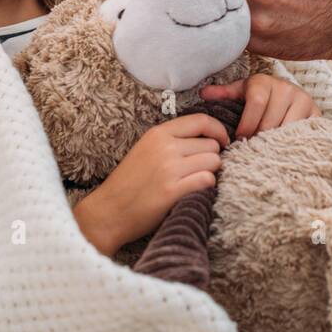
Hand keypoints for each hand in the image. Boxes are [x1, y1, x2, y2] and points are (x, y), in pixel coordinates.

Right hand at [72, 113, 229, 256]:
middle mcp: (165, 147)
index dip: (218, 130)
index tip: (222, 142)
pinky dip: (206, 186)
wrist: (108, 211)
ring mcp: (169, 168)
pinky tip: (194, 191)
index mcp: (158, 134)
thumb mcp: (146, 149)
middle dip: (212, 158)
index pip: (201, 120)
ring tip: (195, 182)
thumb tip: (208, 139)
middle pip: (212, 145)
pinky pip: (207, 180)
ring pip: (213, 162)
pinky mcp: (172, 191)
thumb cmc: (129, 182)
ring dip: (211, 173)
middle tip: (201, 170)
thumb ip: (172, 141)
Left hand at [200, 73, 320, 139]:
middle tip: (251, 150)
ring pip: (287, 129)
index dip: (247, 124)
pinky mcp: (316, 113)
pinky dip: (292, 143)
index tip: (240, 139)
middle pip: (271, 120)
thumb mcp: (241, 92)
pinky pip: (303, 132)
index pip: (256, 103)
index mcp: (265, 82)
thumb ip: (223, 94)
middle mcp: (286, 88)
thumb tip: (203, 93)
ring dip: (275, 143)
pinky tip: (283, 150)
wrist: (290, 95)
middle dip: (259, 138)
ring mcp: (304, 100)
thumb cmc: (260, 96)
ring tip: (265, 152)